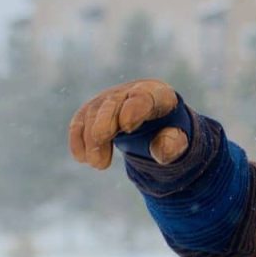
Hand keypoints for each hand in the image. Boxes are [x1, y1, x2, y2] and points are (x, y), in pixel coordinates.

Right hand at [68, 79, 187, 170]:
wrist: (155, 125)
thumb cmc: (169, 133)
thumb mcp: (178, 142)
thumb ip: (173, 145)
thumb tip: (161, 150)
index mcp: (158, 95)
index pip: (144, 97)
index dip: (134, 109)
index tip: (126, 128)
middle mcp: (131, 91)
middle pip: (113, 102)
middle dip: (104, 124)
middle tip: (102, 155)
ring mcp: (110, 99)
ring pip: (93, 112)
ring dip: (91, 139)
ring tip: (99, 165)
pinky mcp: (94, 110)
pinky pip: (80, 120)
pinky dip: (77, 138)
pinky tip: (82, 158)